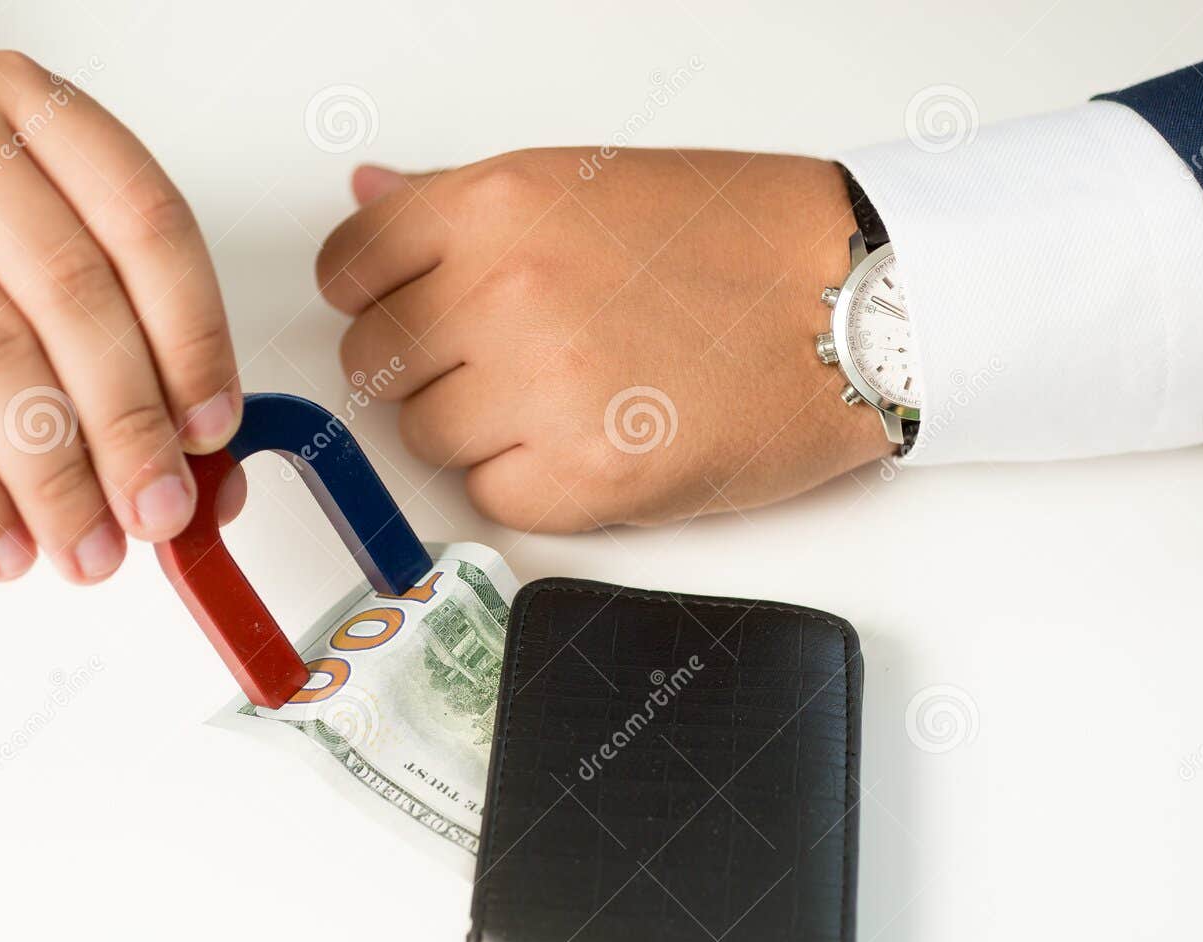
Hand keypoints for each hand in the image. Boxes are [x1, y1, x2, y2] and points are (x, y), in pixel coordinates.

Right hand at [0, 52, 243, 581]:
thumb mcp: (16, 259)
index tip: (210, 431)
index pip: (146, 222)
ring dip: (53, 478)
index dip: (194, 337)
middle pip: (72, 295)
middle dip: (129, 429)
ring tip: (83, 547)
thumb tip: (209, 474)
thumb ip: (118, 345)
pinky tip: (0, 539)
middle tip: (156, 513)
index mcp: (32, 110)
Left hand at [315, 149, 893, 531]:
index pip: (349, 262)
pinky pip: (492, 497)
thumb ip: (460, 202)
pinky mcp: (583, 480)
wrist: (852, 303)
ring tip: (561, 399)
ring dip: (476, 429)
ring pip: (425, 437)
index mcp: (497, 206)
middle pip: (376, 361)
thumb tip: (369, 194)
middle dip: (422, 367)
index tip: (396, 308)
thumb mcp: (587, 183)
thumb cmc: (738, 239)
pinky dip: (528, 482)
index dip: (368, 294)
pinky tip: (590, 441)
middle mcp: (503, 293)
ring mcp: (540, 391)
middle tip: (499, 360)